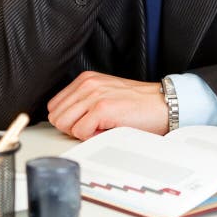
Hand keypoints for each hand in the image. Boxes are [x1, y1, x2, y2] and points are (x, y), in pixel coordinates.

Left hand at [47, 71, 167, 139]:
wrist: (162, 105)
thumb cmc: (137, 104)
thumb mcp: (105, 94)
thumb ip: (83, 102)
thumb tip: (63, 120)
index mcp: (86, 80)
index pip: (55, 106)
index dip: (69, 120)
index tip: (85, 121)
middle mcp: (88, 84)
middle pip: (56, 116)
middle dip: (72, 127)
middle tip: (94, 126)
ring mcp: (94, 95)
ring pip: (64, 124)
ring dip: (81, 132)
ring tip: (101, 126)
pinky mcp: (102, 108)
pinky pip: (80, 132)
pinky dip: (92, 136)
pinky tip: (107, 129)